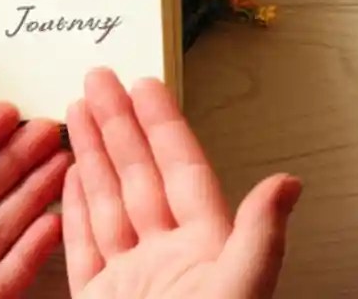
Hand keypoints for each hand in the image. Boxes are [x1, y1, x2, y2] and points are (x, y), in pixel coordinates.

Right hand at [64, 69, 300, 298]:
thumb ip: (259, 239)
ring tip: (78, 110)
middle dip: (117, 124)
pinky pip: (81, 245)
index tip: (145, 86)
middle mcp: (168, 259)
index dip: (162, 125)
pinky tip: (71, 175)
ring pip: (107, 202)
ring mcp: (130, 278)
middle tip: (100, 80)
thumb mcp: (237, 292)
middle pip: (139, 176)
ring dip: (93, 154)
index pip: (182, 172)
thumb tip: (287, 184)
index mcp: (207, 253)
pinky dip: (73, 208)